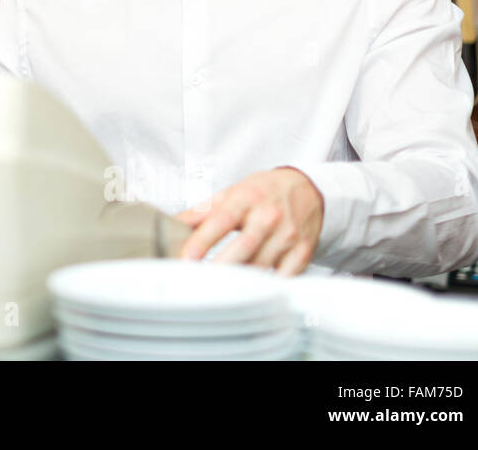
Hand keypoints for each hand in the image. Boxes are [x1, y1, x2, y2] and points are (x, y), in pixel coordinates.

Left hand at [176, 168, 323, 275]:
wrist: (306, 188)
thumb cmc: (262, 191)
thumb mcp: (230, 193)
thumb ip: (201, 212)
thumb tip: (171, 224)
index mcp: (246, 199)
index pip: (221, 221)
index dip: (202, 241)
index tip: (186, 258)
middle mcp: (269, 216)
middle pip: (243, 247)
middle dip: (220, 267)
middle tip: (199, 281)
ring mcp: (288, 235)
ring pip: (261, 266)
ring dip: (239, 280)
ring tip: (219, 288)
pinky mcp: (303, 252)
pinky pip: (283, 276)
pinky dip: (266, 286)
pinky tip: (251, 289)